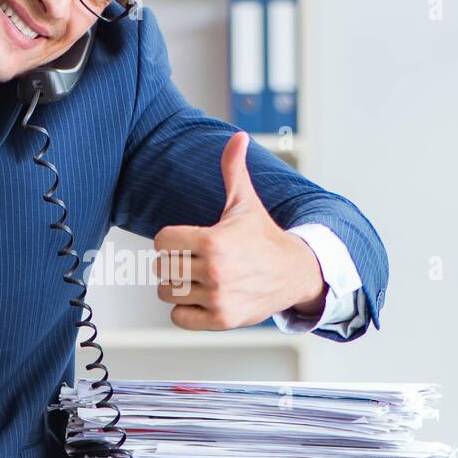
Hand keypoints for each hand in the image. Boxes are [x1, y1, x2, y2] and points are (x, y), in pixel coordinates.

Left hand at [153, 131, 326, 329]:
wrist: (295, 273)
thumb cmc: (264, 237)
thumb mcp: (246, 203)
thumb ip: (233, 170)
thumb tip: (238, 137)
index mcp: (214, 240)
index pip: (162, 241)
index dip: (171, 239)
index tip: (187, 239)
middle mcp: (215, 271)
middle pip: (162, 267)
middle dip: (174, 262)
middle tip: (195, 259)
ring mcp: (217, 298)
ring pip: (167, 293)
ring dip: (178, 286)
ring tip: (198, 278)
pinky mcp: (221, 320)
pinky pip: (178, 318)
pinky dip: (185, 310)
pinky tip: (202, 297)